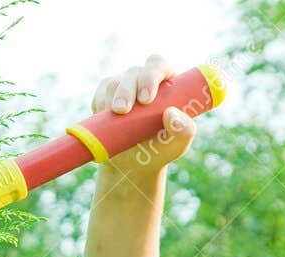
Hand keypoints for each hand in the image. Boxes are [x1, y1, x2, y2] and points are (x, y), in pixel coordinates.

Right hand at [91, 54, 197, 181]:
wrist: (133, 164)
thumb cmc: (159, 150)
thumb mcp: (176, 145)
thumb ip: (184, 131)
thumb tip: (171, 113)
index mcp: (166, 83)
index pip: (158, 65)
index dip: (151, 75)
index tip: (146, 100)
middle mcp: (144, 80)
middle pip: (134, 72)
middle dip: (127, 90)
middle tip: (123, 111)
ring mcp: (123, 86)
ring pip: (114, 84)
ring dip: (112, 100)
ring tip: (115, 119)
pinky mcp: (105, 96)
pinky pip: (100, 95)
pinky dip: (100, 106)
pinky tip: (104, 119)